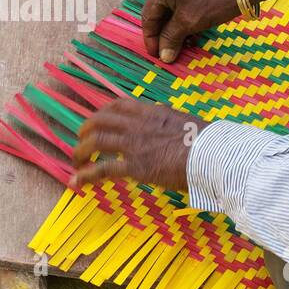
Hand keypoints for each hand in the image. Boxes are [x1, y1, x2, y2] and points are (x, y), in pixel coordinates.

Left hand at [68, 99, 206, 191]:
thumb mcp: (187, 124)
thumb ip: (173, 125)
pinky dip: (86, 175)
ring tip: (75, 163)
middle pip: (100, 121)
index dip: (102, 113)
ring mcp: (135, 144)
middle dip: (85, 131)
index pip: (119, 105)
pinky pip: (102, 169)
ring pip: (96, 142)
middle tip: (81, 141)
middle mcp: (139, 124)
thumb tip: (174, 129)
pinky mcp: (135, 166)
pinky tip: (77, 183)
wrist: (213, 155)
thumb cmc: (209, 143)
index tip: (96, 120)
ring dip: (80, 152)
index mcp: (153, 112)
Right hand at [142, 0, 288, 62]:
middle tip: (168, 52)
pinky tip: (191, 33)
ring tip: (182, 45)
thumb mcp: (189, 22)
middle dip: (165, 34)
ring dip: (175, 28)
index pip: (149, 15)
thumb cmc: (214, 0)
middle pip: (160, 11)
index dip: (151, 38)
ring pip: (172, 8)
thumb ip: (171, 39)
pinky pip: (182, 1)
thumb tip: (164, 56)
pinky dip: (184, 18)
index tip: (156, 55)